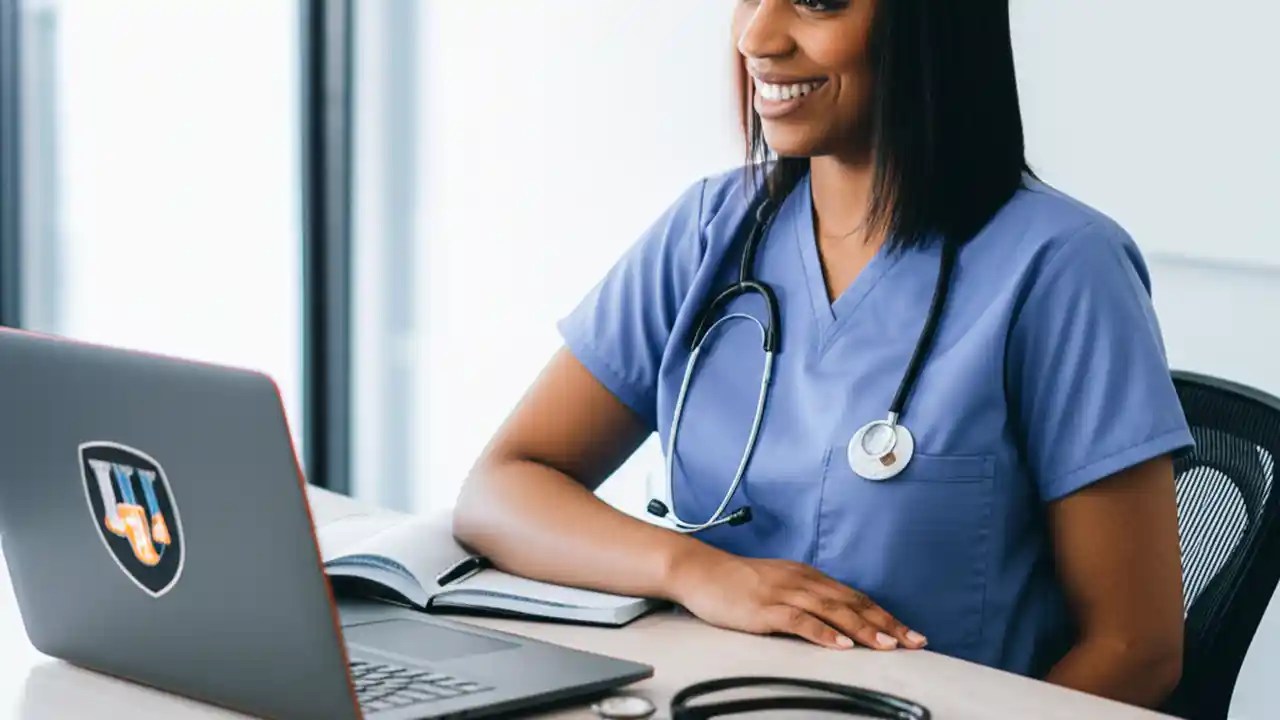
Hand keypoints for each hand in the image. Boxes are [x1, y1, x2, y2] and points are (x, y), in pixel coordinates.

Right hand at [665, 545, 926, 650]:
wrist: (700, 570)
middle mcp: (803, 582)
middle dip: (886, 624)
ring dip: (863, 629)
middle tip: (914, 642)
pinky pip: (800, 620)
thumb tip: (833, 619)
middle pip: (853, 604)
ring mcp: (785, 593)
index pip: (856, 598)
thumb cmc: (736, 582)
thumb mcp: (779, 585)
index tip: (909, 634)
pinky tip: (841, 645)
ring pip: (833, 611)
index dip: (884, 615)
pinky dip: (823, 633)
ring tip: (887, 646)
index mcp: (809, 577)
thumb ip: (805, 599)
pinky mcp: (766, 608)